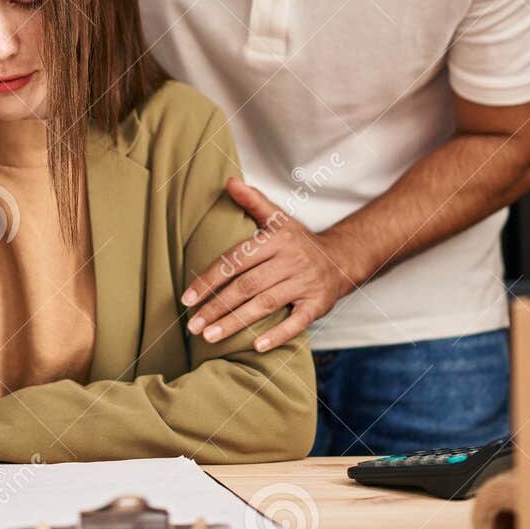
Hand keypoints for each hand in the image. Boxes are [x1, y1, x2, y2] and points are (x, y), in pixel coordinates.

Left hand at [180, 178, 361, 351]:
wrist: (342, 258)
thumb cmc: (299, 242)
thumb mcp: (278, 219)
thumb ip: (253, 202)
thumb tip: (229, 182)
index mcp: (275, 240)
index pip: (235, 260)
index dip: (209, 279)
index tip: (187, 298)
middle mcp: (290, 260)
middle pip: (247, 285)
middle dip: (217, 306)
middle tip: (192, 325)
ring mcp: (305, 283)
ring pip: (266, 304)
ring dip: (236, 322)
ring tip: (209, 336)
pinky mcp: (318, 304)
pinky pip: (297, 321)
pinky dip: (278, 334)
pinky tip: (257, 346)